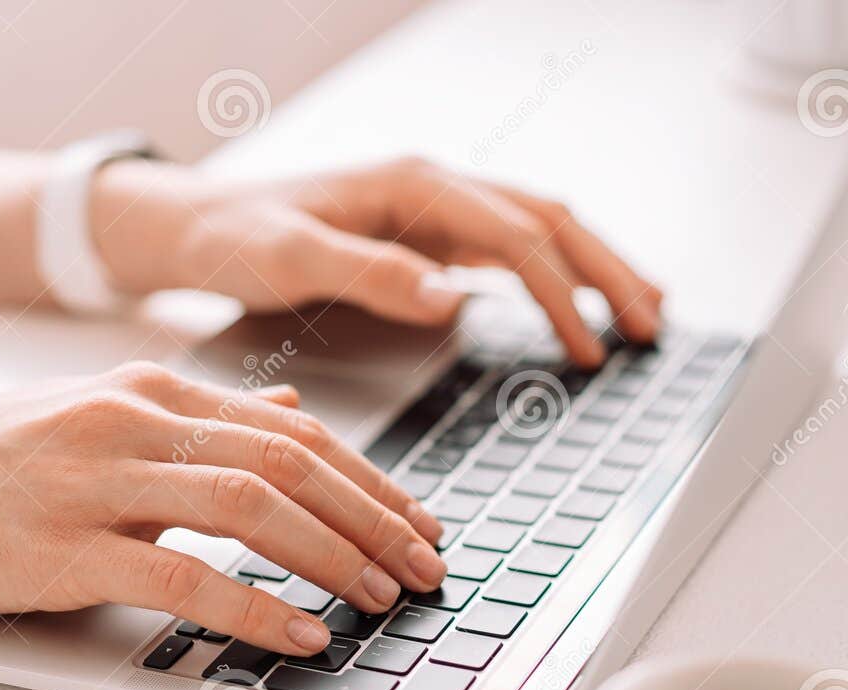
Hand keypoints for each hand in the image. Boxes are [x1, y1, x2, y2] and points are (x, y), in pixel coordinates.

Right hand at [0, 363, 447, 654]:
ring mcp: (94, 480)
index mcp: (148, 391)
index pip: (294, 428)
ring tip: (385, 598)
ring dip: (335, 555)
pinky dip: (256, 607)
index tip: (421, 524)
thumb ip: (200, 420)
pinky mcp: (60, 547)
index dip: (372, 479)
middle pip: (290, 462)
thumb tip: (293, 409)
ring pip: (251, 506)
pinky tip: (303, 634)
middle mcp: (131, 421)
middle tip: (428, 569)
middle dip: (377, 518)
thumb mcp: (98, 420)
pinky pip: (183, 576)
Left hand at [92, 156, 661, 366]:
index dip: (561, 291)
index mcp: (412, 186)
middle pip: (548, 219)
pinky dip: (553, 274)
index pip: (515, 234)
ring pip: (538, 228)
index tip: (590, 347)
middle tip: (652, 326)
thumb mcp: (289, 258)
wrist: (195, 226)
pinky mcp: (425, 235)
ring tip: (644, 311)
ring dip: (592, 268)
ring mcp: (432, 209)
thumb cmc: (234, 238)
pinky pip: (507, 248)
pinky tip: (575, 301)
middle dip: (605, 272)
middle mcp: (432, 187)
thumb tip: (452, 296)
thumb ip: (369, 272)